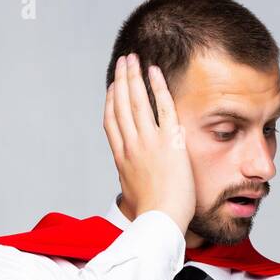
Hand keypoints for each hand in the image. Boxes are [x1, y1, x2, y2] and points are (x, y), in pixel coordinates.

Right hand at [103, 53, 195, 233]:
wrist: (160, 221)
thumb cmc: (150, 214)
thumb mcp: (132, 194)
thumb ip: (130, 179)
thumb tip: (129, 179)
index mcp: (121, 158)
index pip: (111, 122)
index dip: (110, 101)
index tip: (112, 88)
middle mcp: (131, 146)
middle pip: (120, 105)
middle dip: (121, 80)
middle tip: (123, 62)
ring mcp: (148, 142)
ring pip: (136, 101)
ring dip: (133, 76)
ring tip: (134, 59)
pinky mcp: (169, 142)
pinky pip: (162, 107)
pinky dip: (157, 87)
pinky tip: (154, 72)